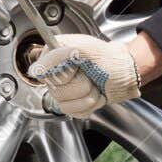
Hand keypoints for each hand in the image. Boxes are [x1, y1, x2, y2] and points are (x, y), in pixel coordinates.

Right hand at [27, 34, 141, 117]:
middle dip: (81, 86)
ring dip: (88, 97)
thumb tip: (35, 70)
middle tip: (90, 75)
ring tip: (95, 85)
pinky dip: (89, 106)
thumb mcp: (85, 48)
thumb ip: (58, 55)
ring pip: (64, 105)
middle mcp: (54, 72)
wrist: (125, 74)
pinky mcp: (71, 104)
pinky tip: (95, 95)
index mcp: (53, 54)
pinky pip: (73, 113)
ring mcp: (62, 89)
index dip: (63, 74)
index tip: (77, 66)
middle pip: (55, 91)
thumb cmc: (110, 59)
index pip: (42, 73)